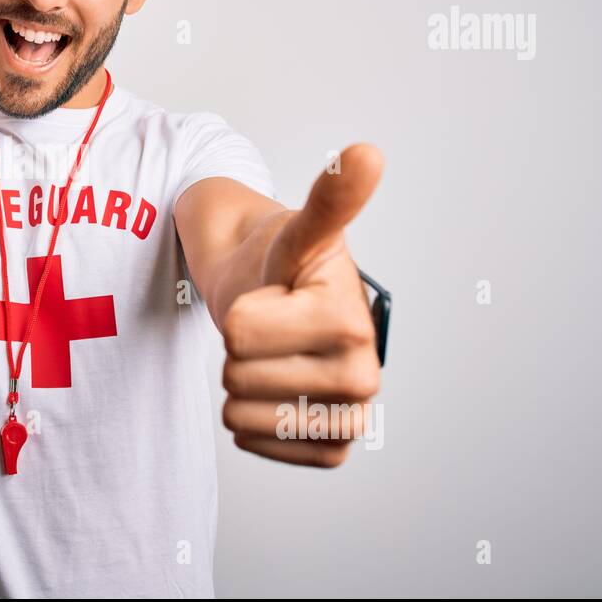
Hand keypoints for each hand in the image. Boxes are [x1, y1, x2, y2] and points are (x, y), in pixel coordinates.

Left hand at [220, 143, 384, 465]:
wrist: (278, 301)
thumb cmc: (284, 263)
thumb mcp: (297, 229)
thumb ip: (328, 199)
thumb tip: (365, 153)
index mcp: (351, 323)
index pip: (237, 330)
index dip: (239, 308)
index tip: (274, 293)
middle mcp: (363, 377)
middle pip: (237, 375)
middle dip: (239, 347)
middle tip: (270, 324)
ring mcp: (350, 418)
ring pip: (239, 414)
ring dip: (241, 382)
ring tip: (271, 352)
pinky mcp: (330, 448)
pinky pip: (255, 443)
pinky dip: (247, 419)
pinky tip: (271, 388)